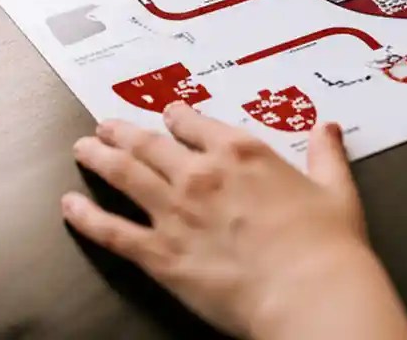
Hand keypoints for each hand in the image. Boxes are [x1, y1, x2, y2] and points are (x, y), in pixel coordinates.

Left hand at [62, 103, 406, 339]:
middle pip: (149, 143)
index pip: (195, 123)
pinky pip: (112, 231)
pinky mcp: (160, 253)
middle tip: (105, 126)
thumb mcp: (336, 190)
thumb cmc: (327, 246)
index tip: (167, 114)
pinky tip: (70, 208)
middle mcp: (200, 173)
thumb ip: (326, 155)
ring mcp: (174, 211)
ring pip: (123, 174)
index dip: (176, 117)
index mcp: (241, 152)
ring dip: (99, 158)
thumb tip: (328, 128)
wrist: (309, 293)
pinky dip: (86, 217)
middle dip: (122, 131)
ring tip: (82, 149)